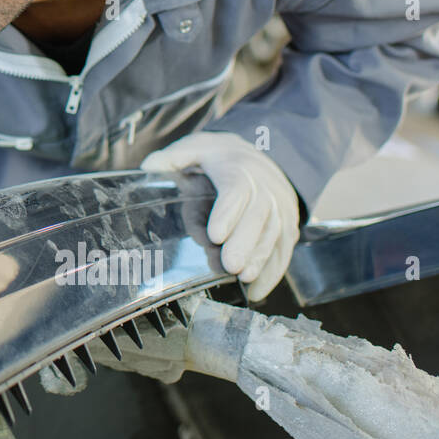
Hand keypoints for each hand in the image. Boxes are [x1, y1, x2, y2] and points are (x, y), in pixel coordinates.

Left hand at [141, 131, 299, 301]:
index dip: (227, 212)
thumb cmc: (220, 157)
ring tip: (243, 277)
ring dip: (260, 258)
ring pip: (275, 233)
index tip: (214, 235)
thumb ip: (173, 157)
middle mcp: (265, 186)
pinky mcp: (289, 224)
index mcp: (238, 168)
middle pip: (260, 215)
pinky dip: (273, 271)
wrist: (260, 154)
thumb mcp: (196, 148)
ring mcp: (281, 206)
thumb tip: (149, 166)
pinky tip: (257, 290)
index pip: (236, 189)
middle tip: (230, 265)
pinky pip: (286, 248)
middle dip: (245, 242)